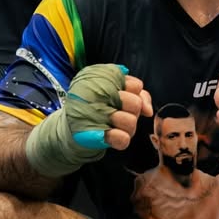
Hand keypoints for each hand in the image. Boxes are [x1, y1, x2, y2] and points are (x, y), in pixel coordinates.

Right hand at [25, 65, 151, 177]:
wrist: (70, 127)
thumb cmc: (98, 107)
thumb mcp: (117, 93)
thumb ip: (138, 94)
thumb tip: (149, 111)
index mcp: (104, 80)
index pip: (136, 86)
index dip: (134, 94)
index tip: (121, 97)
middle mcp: (98, 95)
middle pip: (135, 104)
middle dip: (132, 111)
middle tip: (119, 112)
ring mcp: (96, 115)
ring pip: (130, 122)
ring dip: (128, 127)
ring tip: (116, 125)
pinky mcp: (94, 135)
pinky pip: (122, 139)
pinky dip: (121, 139)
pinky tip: (113, 136)